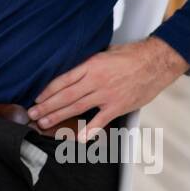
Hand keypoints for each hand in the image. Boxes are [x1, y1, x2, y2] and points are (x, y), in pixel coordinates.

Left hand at [29, 37, 188, 141]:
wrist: (156, 62)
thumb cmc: (132, 55)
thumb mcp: (105, 53)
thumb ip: (89, 64)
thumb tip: (74, 72)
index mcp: (91, 65)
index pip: (63, 80)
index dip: (48, 91)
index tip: (37, 98)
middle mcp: (96, 80)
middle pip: (66, 95)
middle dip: (47, 106)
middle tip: (33, 114)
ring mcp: (107, 95)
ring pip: (77, 107)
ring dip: (59, 116)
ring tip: (45, 123)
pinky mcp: (118, 106)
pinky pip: (101, 120)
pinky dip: (89, 130)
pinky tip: (78, 138)